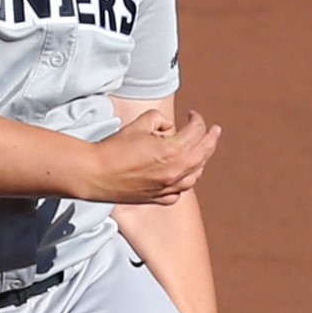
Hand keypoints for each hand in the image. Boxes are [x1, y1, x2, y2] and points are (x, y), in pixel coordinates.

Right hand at [86, 110, 220, 204]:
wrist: (96, 174)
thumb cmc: (114, 148)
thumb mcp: (138, 124)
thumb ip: (158, 119)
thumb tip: (167, 127)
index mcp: (173, 150)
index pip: (196, 131)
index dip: (197, 119)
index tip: (192, 114)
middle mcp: (175, 171)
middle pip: (203, 153)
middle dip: (211, 139)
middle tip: (215, 130)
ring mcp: (168, 187)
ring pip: (195, 175)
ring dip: (201, 161)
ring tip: (201, 152)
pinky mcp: (157, 198)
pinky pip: (180, 191)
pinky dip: (185, 181)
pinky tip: (182, 175)